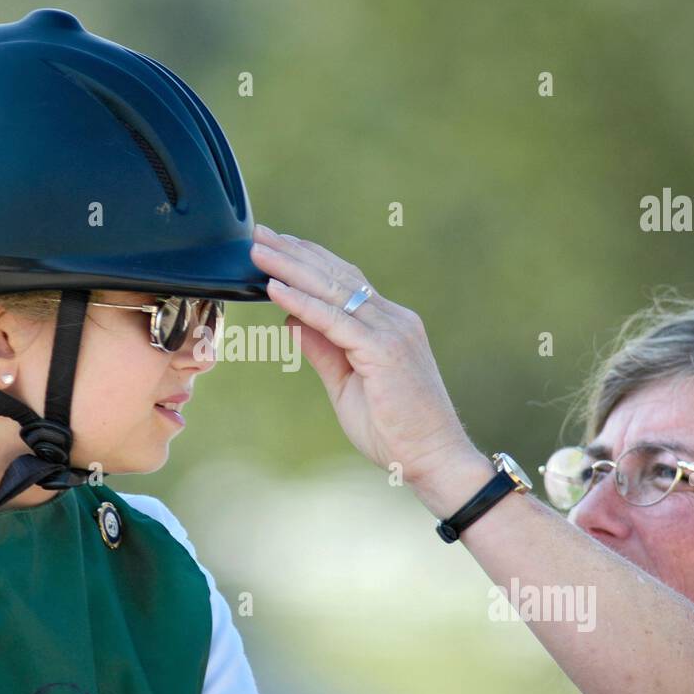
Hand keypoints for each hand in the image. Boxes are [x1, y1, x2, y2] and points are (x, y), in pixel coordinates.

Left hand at [249, 224, 486, 497]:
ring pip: (334, 289)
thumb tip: (291, 320)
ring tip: (259, 249)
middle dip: (295, 252)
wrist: (435, 459)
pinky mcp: (385, 350)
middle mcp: (394, 319)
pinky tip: (276, 288)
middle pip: (337, 275)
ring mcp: (392, 332)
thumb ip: (323, 351)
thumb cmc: (395, 430)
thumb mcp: (346, 386)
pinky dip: (303, 302)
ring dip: (292, 267)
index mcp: (389, 325)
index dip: (309, 261)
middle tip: (258, 233)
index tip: (276, 245)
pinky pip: (335, 320)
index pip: (345, 281)